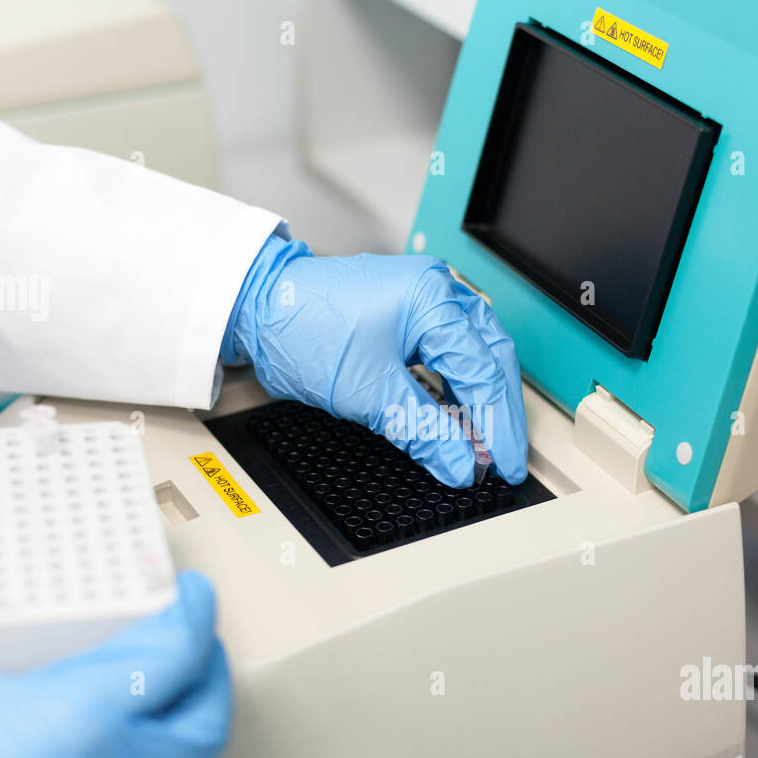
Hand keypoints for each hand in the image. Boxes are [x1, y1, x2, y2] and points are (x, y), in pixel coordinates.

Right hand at [0, 561, 228, 757]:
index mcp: (83, 718)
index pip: (179, 657)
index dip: (196, 615)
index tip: (191, 594)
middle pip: (204, 725)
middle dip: (211, 678)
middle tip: (193, 642)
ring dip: (157, 719)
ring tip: (131, 681)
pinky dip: (110, 754)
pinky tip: (73, 734)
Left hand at [224, 236, 528, 486]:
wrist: (256, 309)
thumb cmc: (301, 329)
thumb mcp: (367, 392)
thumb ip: (423, 430)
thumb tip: (460, 464)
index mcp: (434, 298)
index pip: (483, 371)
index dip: (496, 426)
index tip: (501, 467)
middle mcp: (437, 290)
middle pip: (490, 358)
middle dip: (499, 414)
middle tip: (502, 460)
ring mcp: (424, 299)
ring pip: (474, 355)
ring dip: (480, 401)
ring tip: (483, 444)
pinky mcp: (408, 313)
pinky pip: (449, 352)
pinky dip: (457, 387)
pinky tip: (458, 417)